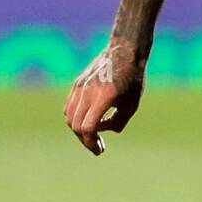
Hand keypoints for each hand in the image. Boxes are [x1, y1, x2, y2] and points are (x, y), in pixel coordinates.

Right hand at [63, 40, 145, 155]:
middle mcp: (88, 91)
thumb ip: (117, 122)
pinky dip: (74, 118)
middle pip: (76, 125)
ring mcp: (79, 87)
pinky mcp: (76, 84)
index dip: (91, 142)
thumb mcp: (131, 104)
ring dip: (78, 130)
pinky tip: (87, 121)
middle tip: (98, 147)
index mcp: (104, 96)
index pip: (87, 127)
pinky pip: (69, 107)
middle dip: (85, 140)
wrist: (124, 51)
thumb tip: (101, 131)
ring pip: (69, 117)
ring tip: (92, 135)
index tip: (100, 150)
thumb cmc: (133, 78)